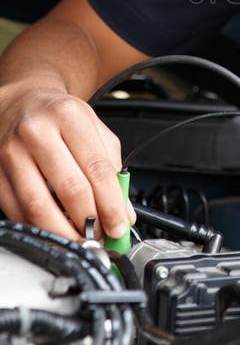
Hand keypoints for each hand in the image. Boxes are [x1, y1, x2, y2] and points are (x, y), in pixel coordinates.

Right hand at [0, 82, 134, 239]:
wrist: (20, 104)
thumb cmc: (60, 118)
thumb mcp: (93, 129)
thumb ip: (113, 168)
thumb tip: (124, 211)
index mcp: (68, 116)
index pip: (97, 168)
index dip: (111, 203)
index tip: (120, 225)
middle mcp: (37, 132)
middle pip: (70, 189)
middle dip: (90, 222)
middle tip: (102, 237)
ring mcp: (11, 153)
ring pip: (39, 206)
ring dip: (64, 232)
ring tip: (81, 241)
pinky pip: (17, 211)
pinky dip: (39, 228)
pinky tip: (55, 232)